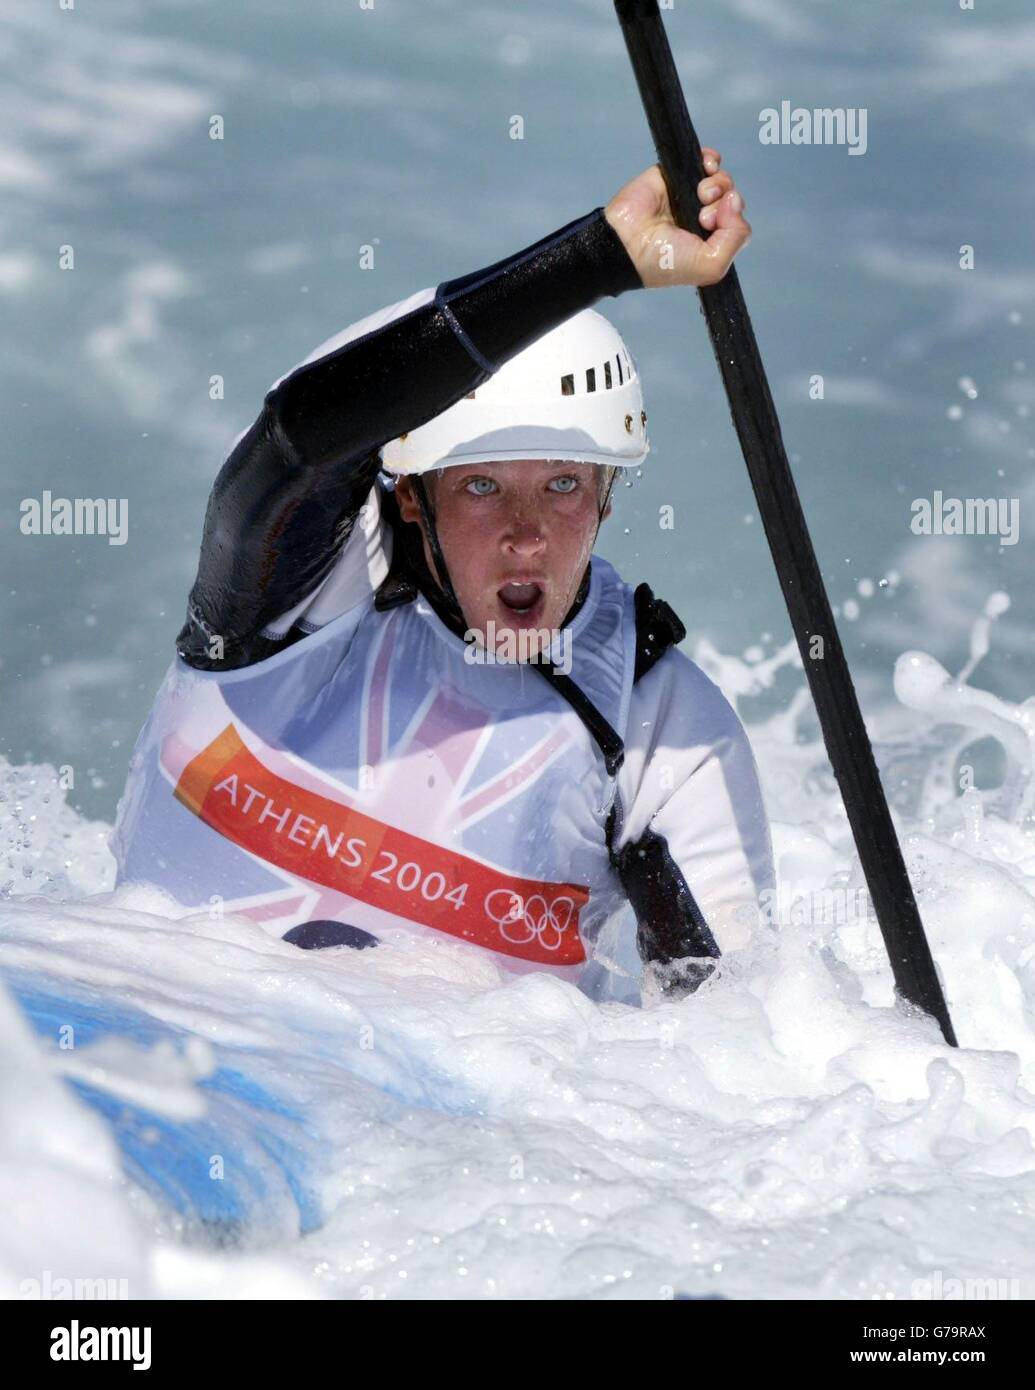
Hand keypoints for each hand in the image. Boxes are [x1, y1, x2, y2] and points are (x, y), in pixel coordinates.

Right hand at [604, 150, 750, 288]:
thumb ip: (737, 238)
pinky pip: (707, 160)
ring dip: (718, 184)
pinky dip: (711, 160)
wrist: (628, 244)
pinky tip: (706, 168)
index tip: (711, 226)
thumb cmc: (666, 262)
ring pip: (722, 180)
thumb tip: (735, 198)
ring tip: (700, 196)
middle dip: (724, 204)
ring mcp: (690, 196)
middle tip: (703, 217)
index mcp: (710, 242)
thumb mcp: (711, 266)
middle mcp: (702, 219)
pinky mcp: (677, 175)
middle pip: (732, 200)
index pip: (737, 223)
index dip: (733, 221)